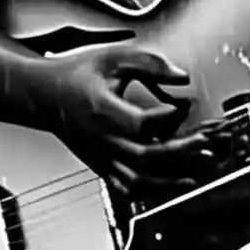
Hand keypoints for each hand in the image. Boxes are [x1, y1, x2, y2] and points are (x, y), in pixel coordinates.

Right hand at [29, 44, 215, 196]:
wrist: (45, 96)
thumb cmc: (78, 75)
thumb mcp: (112, 58)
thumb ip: (149, 64)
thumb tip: (181, 75)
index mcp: (102, 110)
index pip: (140, 123)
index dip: (167, 118)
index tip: (185, 105)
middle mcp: (101, 137)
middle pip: (145, 154)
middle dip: (179, 152)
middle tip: (203, 144)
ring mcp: (100, 155)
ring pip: (137, 177)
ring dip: (168, 179)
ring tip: (194, 174)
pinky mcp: (100, 164)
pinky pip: (125, 186)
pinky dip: (148, 190)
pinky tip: (167, 187)